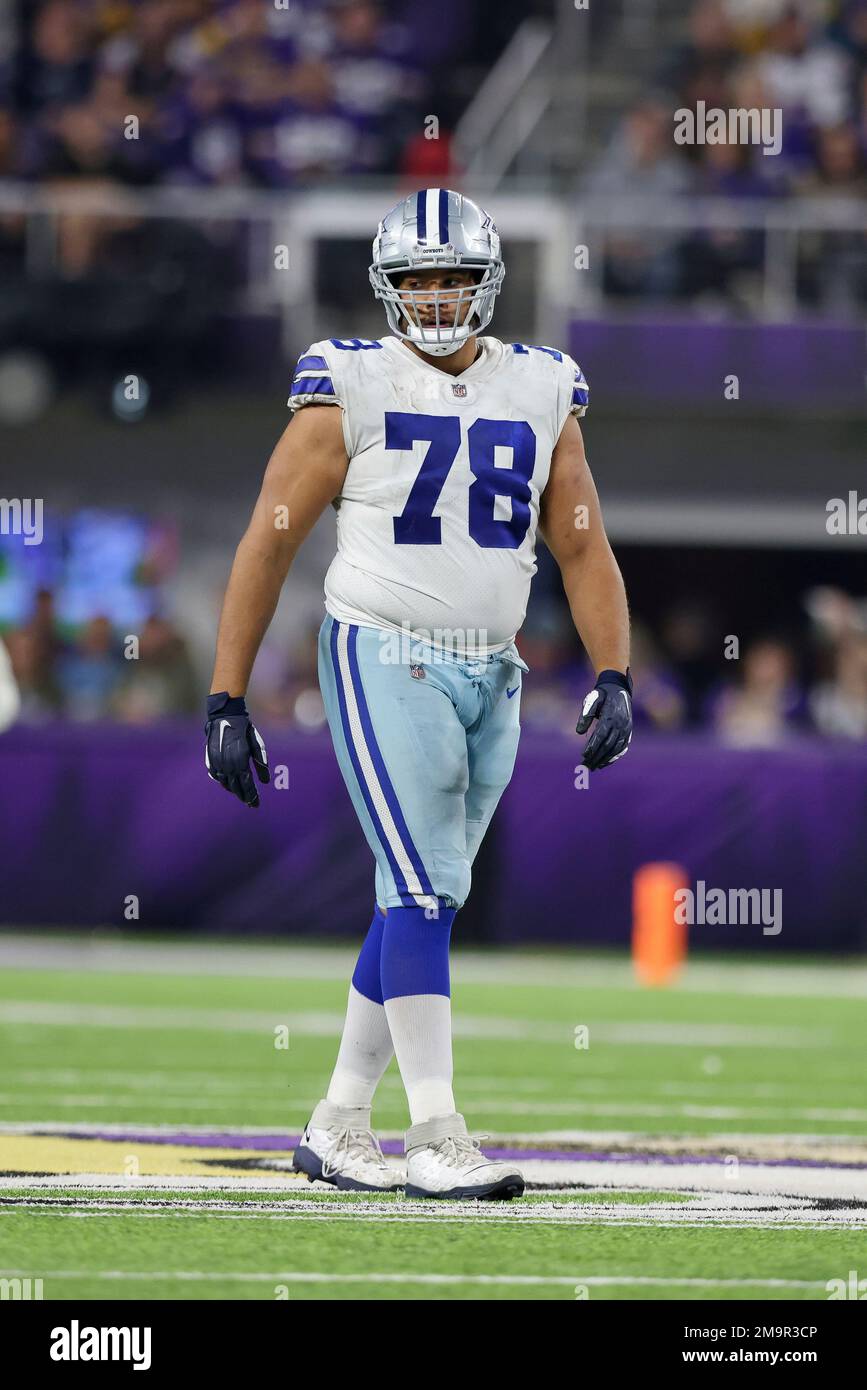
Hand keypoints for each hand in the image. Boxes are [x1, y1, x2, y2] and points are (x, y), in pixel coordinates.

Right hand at [205, 692, 269, 806]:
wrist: (225, 716)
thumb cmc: (244, 729)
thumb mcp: (256, 744)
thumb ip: (261, 763)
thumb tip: (265, 781)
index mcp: (240, 760)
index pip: (246, 784)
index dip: (251, 795)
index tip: (256, 804)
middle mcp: (227, 764)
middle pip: (235, 787)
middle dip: (243, 796)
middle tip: (250, 803)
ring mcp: (217, 762)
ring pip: (225, 783)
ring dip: (233, 790)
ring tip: (241, 795)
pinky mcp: (211, 759)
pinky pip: (216, 776)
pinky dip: (223, 782)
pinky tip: (228, 784)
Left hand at [576, 669, 632, 769]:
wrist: (619, 688)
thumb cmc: (602, 695)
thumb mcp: (592, 700)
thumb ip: (585, 715)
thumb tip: (578, 732)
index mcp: (611, 716)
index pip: (601, 736)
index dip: (593, 746)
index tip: (584, 755)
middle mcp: (620, 724)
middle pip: (607, 745)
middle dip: (596, 756)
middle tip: (585, 765)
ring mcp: (626, 729)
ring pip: (615, 748)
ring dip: (604, 759)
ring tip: (593, 767)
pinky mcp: (628, 732)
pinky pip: (622, 747)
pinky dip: (614, 757)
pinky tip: (605, 763)